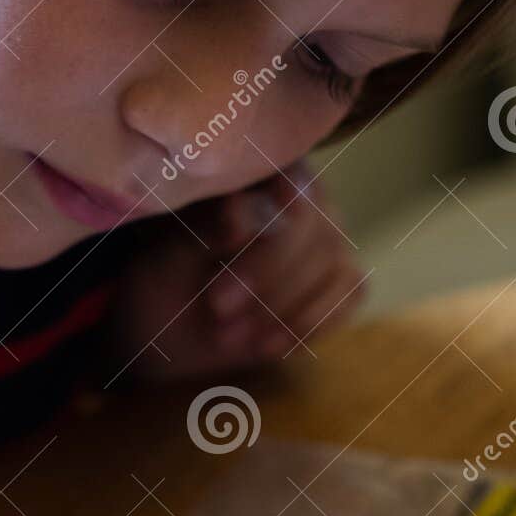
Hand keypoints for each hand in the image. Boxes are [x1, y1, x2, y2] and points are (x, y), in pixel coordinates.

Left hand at [111, 162, 366, 381]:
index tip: (218, 286)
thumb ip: (204, 232)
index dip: (257, 245)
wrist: (169, 324)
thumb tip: (241, 217)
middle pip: (313, 229)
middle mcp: (304, 192)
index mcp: (259, 167)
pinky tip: (267, 347)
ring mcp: (328, 234)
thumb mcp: (170, 257)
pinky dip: (311, 323)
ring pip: (334, 264)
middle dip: (267, 280)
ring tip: (228, 340)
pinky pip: (349, 293)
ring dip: (282, 311)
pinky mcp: (342, 275)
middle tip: (218, 314)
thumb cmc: (165, 277)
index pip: (283, 189)